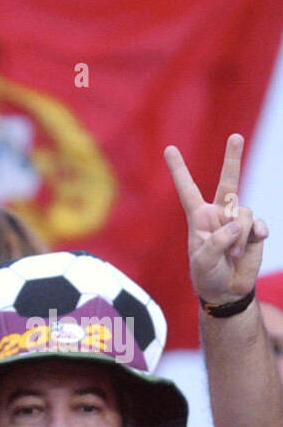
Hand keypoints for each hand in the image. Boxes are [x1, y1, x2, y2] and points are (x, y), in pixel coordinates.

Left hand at [165, 134, 267, 304]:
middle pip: (228, 181)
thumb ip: (217, 241)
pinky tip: (249, 247)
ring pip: (244, 214)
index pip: (188, 190)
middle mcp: (220, 214)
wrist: (226, 290)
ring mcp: (239, 221)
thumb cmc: (207, 275)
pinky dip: (254, 237)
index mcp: (199, 218)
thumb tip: (237, 224)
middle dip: (233, 158)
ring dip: (239, 237)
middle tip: (235, 136)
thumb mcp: (203, 260)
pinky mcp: (255, 230)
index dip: (179, 170)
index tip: (169, 148)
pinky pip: (258, 225)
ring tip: (232, 254)